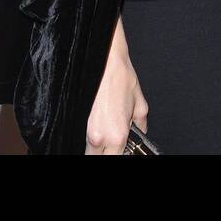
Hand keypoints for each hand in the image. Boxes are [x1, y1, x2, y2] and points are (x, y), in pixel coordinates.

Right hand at [85, 15, 147, 154]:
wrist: (105, 61)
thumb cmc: (121, 78)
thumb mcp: (140, 103)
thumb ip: (142, 125)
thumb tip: (142, 133)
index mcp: (117, 135)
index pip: (116, 159)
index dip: (120, 154)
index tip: (122, 149)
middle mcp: (100, 137)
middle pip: (99, 157)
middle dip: (107, 152)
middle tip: (115, 143)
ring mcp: (87, 131)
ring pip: (91, 150)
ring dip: (99, 146)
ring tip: (107, 131)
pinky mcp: (78, 122)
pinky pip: (85, 138)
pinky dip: (92, 136)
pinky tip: (100, 124)